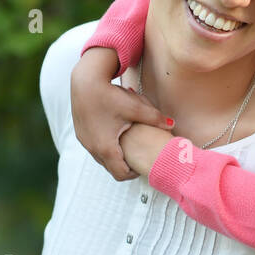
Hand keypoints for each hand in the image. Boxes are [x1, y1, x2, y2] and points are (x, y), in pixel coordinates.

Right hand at [70, 47, 172, 180]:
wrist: (84, 81)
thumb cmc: (110, 95)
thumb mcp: (135, 107)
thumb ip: (155, 118)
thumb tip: (173, 125)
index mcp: (105, 147)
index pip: (120, 174)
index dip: (135, 173)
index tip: (146, 165)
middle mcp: (92, 147)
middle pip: (111, 168)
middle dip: (126, 165)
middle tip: (141, 158)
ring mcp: (84, 141)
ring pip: (102, 158)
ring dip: (116, 156)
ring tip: (132, 147)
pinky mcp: (81, 134)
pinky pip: (95, 148)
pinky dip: (107, 148)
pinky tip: (118, 136)